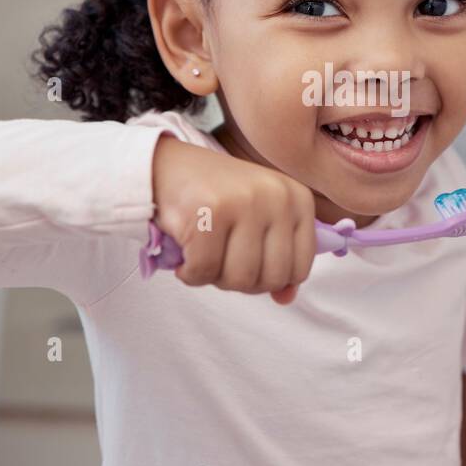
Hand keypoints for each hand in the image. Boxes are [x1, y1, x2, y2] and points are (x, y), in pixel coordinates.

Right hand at [151, 135, 315, 303]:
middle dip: (241, 281)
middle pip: (270, 279)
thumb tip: (286, 299)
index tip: (246, 263)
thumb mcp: (260, 219)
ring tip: (203, 256)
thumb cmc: (216, 197)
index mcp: (298, 199)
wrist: (166, 166)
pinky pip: (204, 271)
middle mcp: (277, 197)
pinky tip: (185, 256)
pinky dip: (190, 274)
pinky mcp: (208, 212)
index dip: (268, 279)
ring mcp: (244, 202)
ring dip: (214, 278)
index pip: (299, 269)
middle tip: (220, 262)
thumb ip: (278, 259)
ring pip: (239, 279)